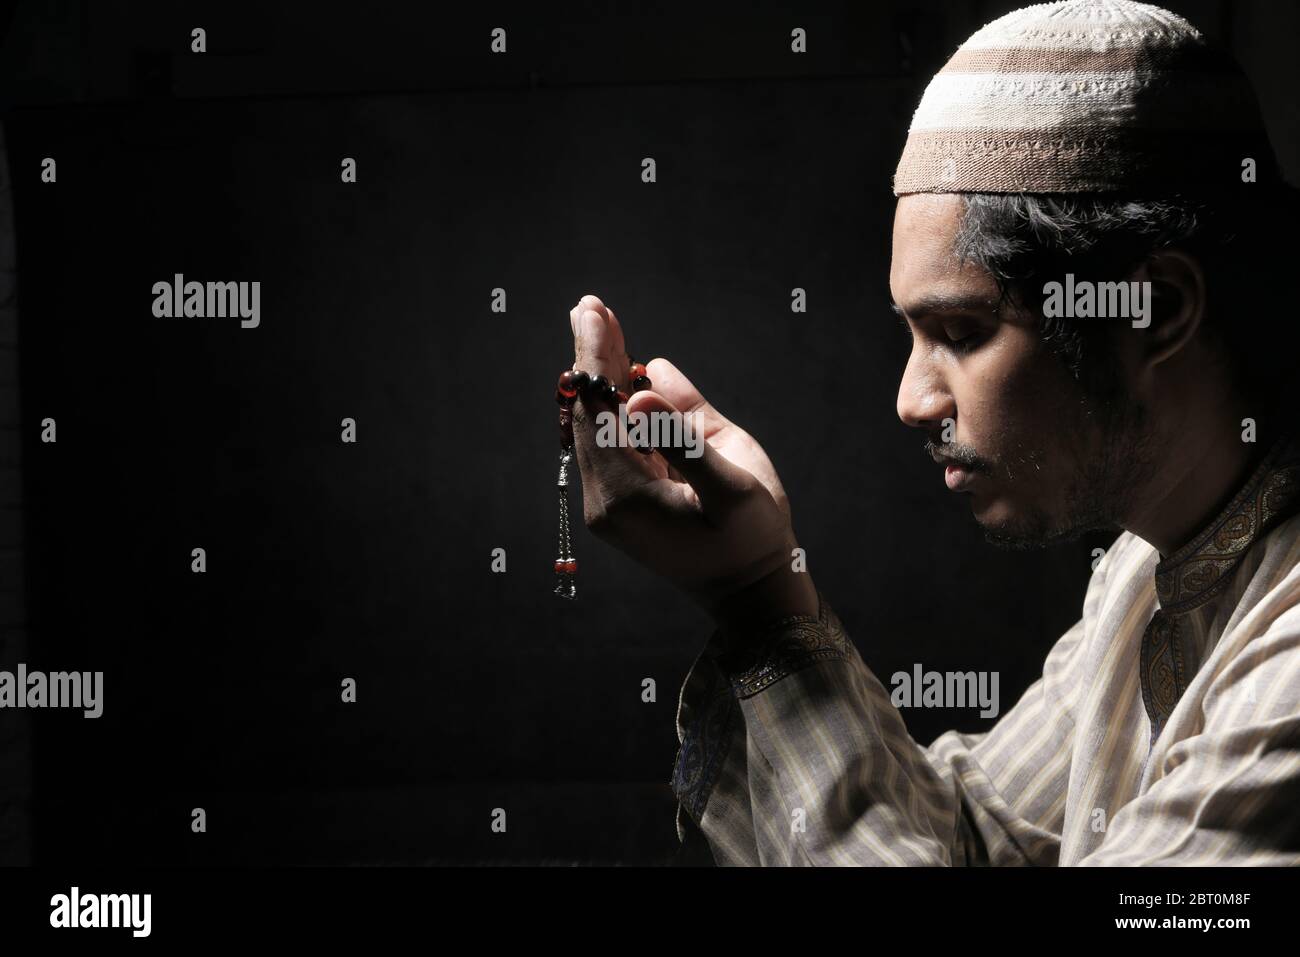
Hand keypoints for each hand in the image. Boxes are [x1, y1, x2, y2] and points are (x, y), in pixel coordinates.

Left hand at [567, 294, 818, 630]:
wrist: (751, 592)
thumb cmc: (752, 540)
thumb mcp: (733, 488)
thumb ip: (685, 437)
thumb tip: (640, 388)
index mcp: (626, 496)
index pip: (597, 413)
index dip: (595, 359)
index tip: (594, 312)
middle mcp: (606, 501)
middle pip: (589, 415)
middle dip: (592, 358)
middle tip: (590, 305)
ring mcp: (610, 504)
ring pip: (596, 427)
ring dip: (600, 376)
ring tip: (602, 322)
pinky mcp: (623, 502)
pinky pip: (612, 443)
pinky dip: (615, 404)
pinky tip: (620, 368)